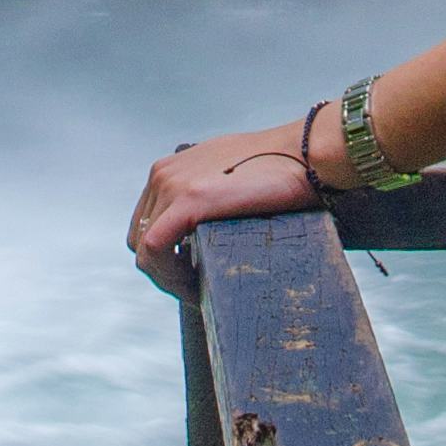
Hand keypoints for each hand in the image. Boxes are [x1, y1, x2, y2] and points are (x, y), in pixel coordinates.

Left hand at [128, 117, 332, 293]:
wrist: (305, 154)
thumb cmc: (279, 166)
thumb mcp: (228, 172)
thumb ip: (208, 190)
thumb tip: (211, 219)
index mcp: (168, 169)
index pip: (146, 224)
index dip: (163, 256)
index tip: (191, 274)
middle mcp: (162, 175)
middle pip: (140, 239)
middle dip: (164, 269)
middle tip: (196, 288)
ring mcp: (172, 185)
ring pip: (144, 250)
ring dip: (167, 277)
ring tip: (198, 291)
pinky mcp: (188, 200)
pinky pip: (155, 248)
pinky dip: (168, 274)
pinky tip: (195, 286)